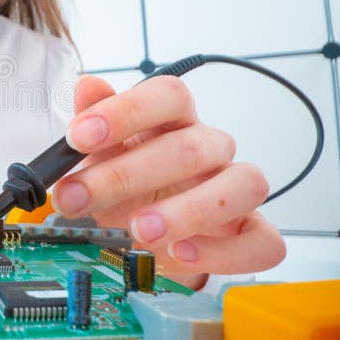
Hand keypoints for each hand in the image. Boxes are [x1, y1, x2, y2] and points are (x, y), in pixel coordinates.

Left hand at [51, 75, 285, 289]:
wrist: (146, 236)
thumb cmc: (127, 186)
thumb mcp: (99, 155)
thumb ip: (93, 121)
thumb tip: (86, 86)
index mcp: (173, 120)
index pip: (167, 95)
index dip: (124, 111)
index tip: (78, 137)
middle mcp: (211, 149)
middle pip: (190, 147)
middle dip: (126, 175)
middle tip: (77, 198)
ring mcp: (237, 190)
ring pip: (241, 186)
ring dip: (187, 211)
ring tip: (139, 230)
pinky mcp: (254, 235)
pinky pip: (262, 241)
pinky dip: (223, 251)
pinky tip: (180, 254)